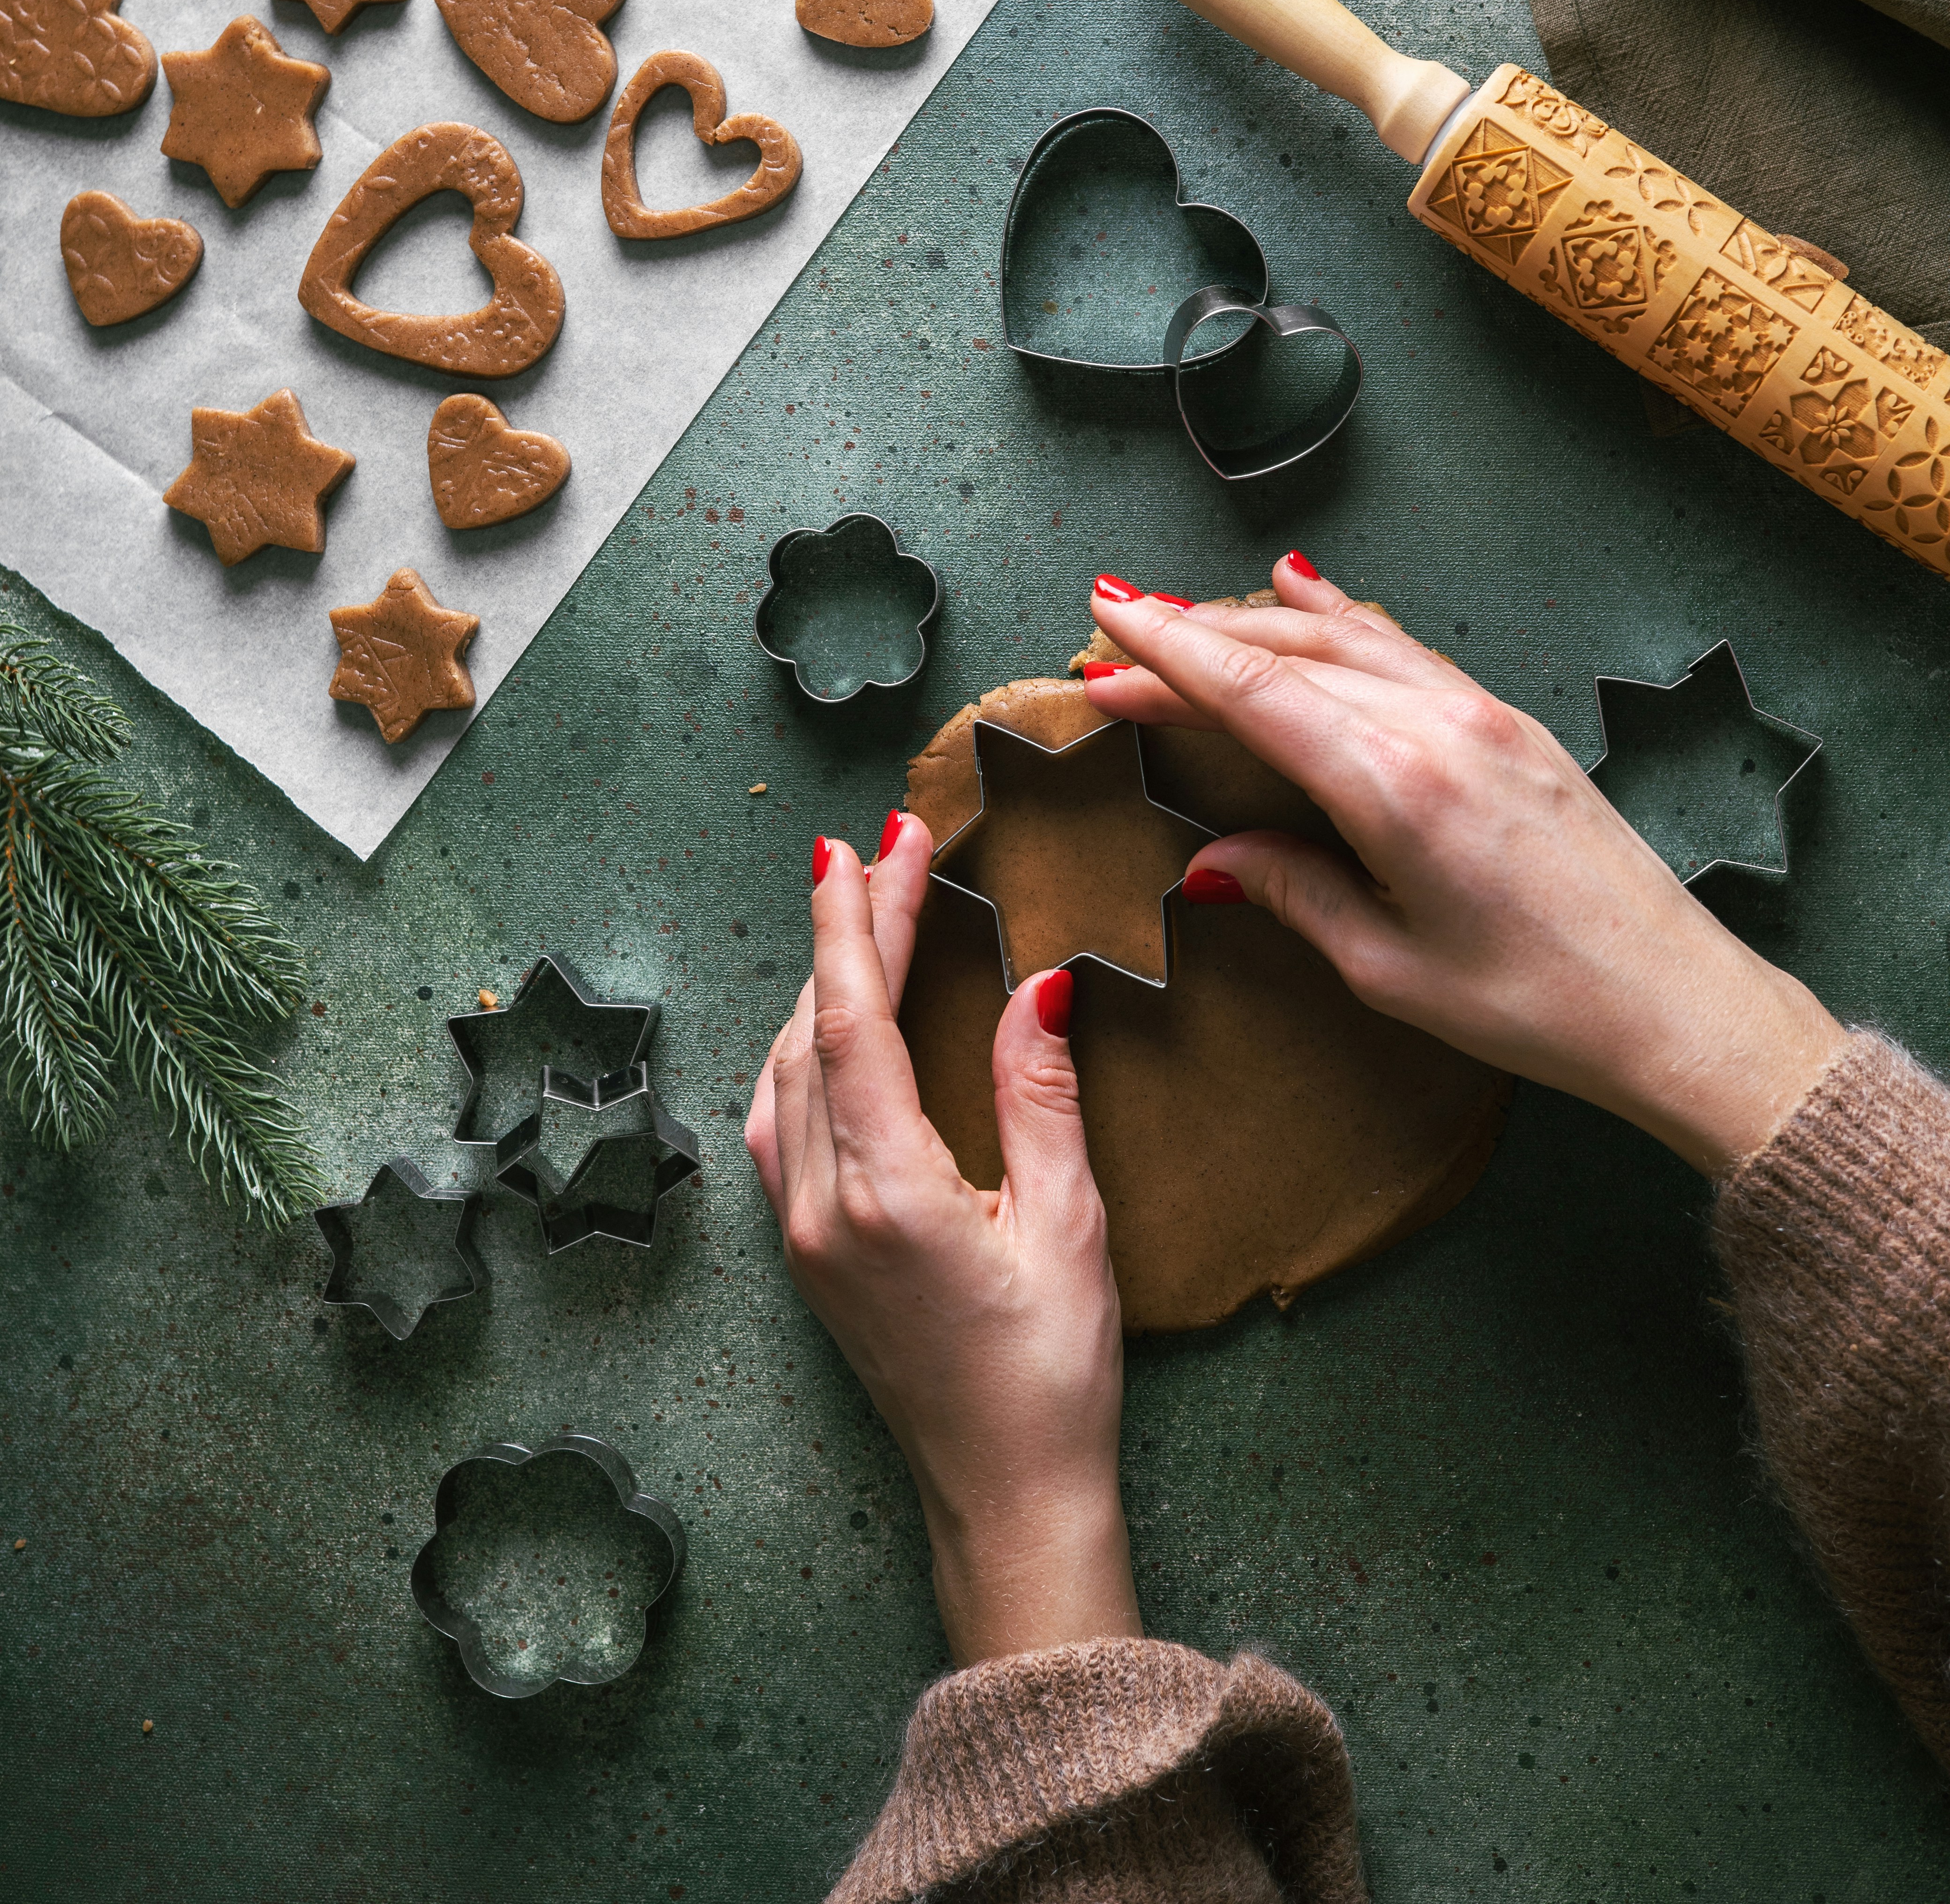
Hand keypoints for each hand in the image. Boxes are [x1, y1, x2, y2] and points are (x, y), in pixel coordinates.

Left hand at [745, 812, 1141, 1666]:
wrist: (1005, 1501)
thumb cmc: (1050, 1378)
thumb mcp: (1067, 1226)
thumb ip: (1040, 1097)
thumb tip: (1039, 986)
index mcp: (884, 1193)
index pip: (853, 1019)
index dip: (861, 921)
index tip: (874, 843)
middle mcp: (822, 1207)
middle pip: (813, 1032)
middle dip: (844, 933)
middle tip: (884, 850)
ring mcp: (804, 1234)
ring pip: (785, 1074)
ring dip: (819, 988)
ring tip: (863, 916)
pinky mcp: (810, 1255)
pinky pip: (782, 1124)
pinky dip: (805, 1051)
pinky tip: (833, 1027)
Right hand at [1083, 556, 1846, 1174]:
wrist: (1677, 1004)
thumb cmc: (1540, 1006)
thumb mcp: (1391, 968)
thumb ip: (1294, 893)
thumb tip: (1213, 859)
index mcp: (1396, 787)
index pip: (1253, 690)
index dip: (1166, 654)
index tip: (1103, 621)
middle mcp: (1438, 728)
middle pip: (1286, 653)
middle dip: (1191, 633)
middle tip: (1112, 623)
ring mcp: (1482, 715)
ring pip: (1345, 637)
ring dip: (1257, 619)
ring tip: (1184, 611)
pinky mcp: (1513, 723)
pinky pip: (1404, 647)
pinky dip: (1341, 620)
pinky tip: (1308, 593)